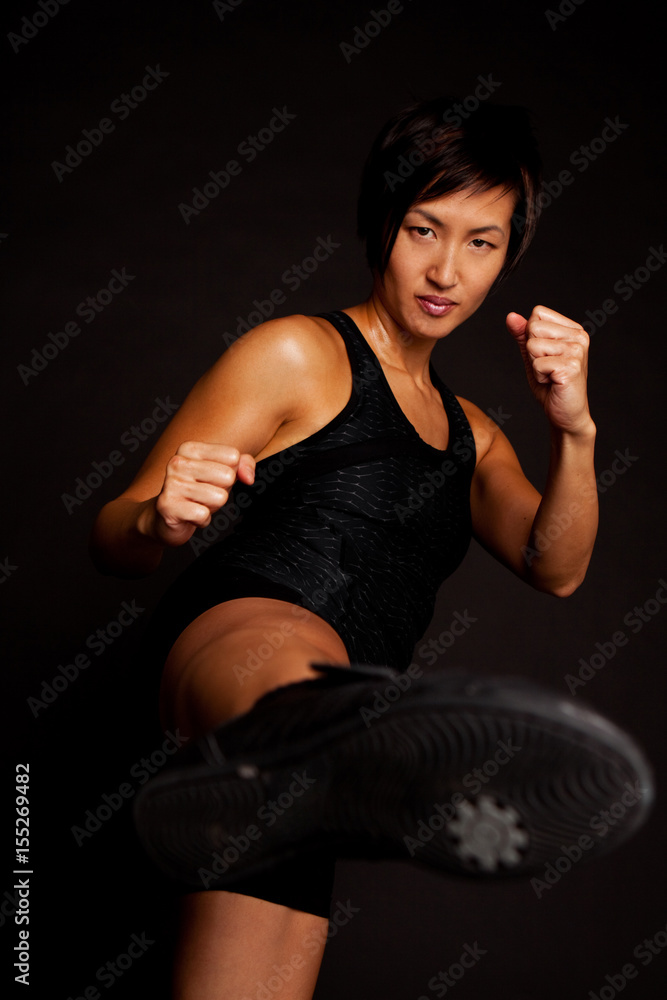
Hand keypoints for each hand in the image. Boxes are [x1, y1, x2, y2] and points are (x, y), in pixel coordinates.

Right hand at [147, 442, 255, 546]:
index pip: (233, 456)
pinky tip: (189, 516)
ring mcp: (171, 483)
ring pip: (219, 497)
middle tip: (204, 495)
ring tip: (196, 504)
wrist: (164, 518)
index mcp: (190, 448)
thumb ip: (243, 465)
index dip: (230, 473)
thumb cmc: (197, 491)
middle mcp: (178, 462)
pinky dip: (202, 520)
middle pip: (228, 476)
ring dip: (212, 507)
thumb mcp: (222, 472)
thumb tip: (248, 477)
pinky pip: (204, 515)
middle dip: (222, 491)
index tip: (212, 479)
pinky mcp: (168, 505)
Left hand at [506, 306, 593, 434]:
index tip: (546, 355)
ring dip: (536, 365)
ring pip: (533, 345)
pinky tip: (553, 383)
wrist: (566, 414)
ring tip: (551, 375)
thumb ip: (523, 334)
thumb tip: (511, 316)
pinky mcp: (571, 366)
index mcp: (573, 329)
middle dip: (532, 351)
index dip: (532, 336)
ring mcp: (577, 350)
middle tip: (548, 368)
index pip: (538, 313)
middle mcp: (579, 336)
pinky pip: (537, 363)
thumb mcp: (532, 355)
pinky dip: (539, 376)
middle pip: (534, 327)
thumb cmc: (551, 385)